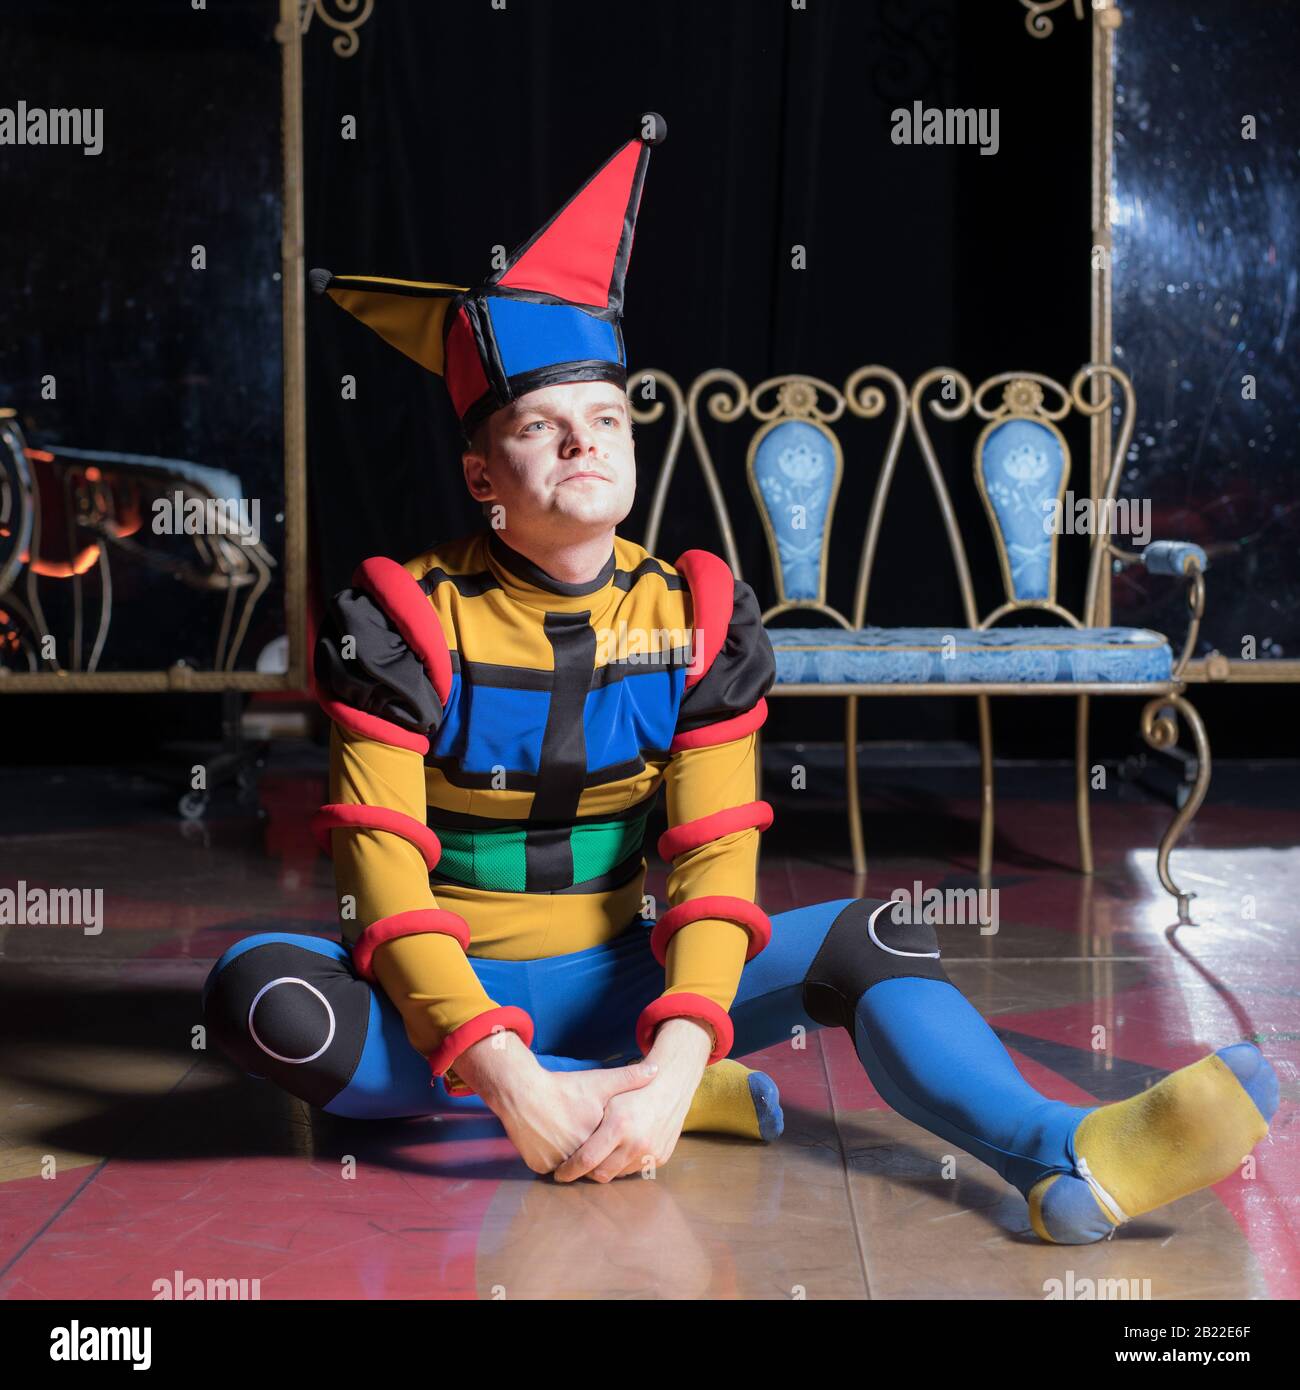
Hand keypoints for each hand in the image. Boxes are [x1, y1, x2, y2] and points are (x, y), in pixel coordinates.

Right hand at [455, 1030, 659, 1175]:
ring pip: (569, 1167)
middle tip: (581, 1134)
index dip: (608, 1144)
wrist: (522, 1091)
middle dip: (590, 1152)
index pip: (609, 1151)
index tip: (603, 1134)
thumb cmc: (564, 1087)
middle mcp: (576, 1154)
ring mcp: (556, 1163)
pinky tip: (552, 1140)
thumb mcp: (598, 1081)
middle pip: (588, 1162)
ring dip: (571, 1158)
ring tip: (567, 1137)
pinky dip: (553, 1158)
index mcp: (596, 1137)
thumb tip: (657, 1070)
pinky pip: (550, 1167)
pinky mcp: (538, 1166)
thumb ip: (629, 1079)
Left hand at [553, 1017, 712, 1182]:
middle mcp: (636, 1143)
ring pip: (619, 1174)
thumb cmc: (632, 1088)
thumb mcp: (607, 1094)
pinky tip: (620, 1151)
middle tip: (577, 1167)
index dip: (570, 1170)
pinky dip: (625, 1163)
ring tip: (600, 1156)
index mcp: (619, 1126)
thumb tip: (558, 1136)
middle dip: (587, 1173)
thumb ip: (585, 1119)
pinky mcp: (661, 1157)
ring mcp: (651, 1153)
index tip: (559, 1173)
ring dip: (608, 1168)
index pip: (587, 1160)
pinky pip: (636, 1169)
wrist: (672, 1084)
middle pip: (602, 1174)